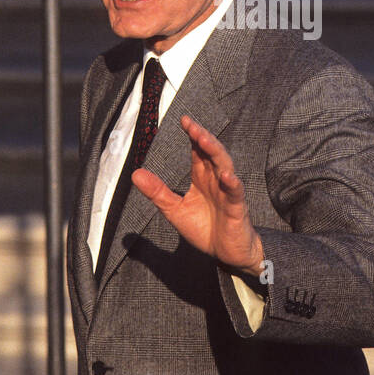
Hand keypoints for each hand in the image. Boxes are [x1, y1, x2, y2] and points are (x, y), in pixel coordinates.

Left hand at [131, 115, 264, 277]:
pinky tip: (226, 176)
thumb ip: (158, 192)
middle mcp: (216, 180)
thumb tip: (135, 174)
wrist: (226, 254)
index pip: (198, 151)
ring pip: (224, 166)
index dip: (193, 135)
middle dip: (202, 138)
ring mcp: (228, 192)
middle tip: (191, 125)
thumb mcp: (175, 210)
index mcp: (202, 178)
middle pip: (211, 153)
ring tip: (204, 139)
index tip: (183, 120)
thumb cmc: (204, 229)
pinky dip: (232, 183)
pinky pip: (236, 192)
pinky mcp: (237, 208)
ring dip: (215, 152)